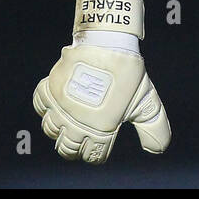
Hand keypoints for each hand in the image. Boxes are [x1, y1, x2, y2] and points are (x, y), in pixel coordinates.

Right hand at [32, 0, 170, 162]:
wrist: (109, 42)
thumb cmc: (129, 72)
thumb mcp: (147, 102)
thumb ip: (154, 127)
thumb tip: (158, 149)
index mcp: (101, 128)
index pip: (93, 155)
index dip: (96, 154)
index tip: (98, 147)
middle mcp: (76, 121)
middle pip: (66, 148)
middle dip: (74, 148)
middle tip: (81, 139)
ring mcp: (60, 105)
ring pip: (50, 130)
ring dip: (58, 130)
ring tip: (69, 123)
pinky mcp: (50, 89)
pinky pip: (40, 106)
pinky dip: (45, 108)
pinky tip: (56, 105)